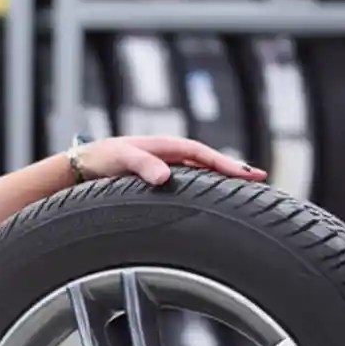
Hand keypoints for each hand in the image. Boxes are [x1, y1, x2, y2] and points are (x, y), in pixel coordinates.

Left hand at [78, 136, 266, 185]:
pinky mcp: (161, 179)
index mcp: (166, 146)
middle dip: (233, 171)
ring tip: (246, 191)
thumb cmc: (102, 158)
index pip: (204, 155)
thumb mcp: (121, 159)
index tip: (249, 174)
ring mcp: (168, 166)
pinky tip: (215, 199)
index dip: (226, 164)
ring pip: (201, 172)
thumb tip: (165, 178)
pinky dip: (205, 187)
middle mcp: (171, 155)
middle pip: (209, 163)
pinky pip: (190, 181)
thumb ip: (142, 166)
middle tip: (260, 181)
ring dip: (221, 180)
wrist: (84, 165)